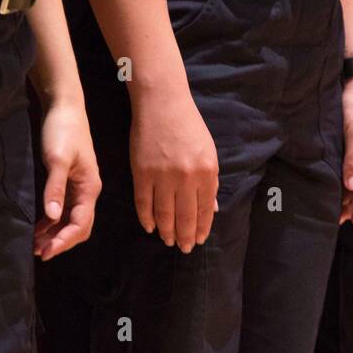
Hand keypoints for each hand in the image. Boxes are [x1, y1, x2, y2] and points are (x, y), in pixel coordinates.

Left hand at [34, 98, 101, 259]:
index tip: (45, 252)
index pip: (81, 224)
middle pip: (79, 226)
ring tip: (34, 245)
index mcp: (89, 187)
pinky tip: (37, 228)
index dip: (64, 241)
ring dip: (54, 234)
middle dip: (60, 241)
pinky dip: (51, 222)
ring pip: (69, 220)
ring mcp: (78, 187)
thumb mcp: (56, 159)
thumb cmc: (62, 130)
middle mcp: (87, 191)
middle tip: (37, 252)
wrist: (63, 107)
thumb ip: (55, 189)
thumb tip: (53, 217)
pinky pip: (62, 210)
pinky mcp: (68, 182)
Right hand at [129, 87, 217, 252]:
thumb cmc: (189, 125)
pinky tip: (150, 227)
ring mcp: (162, 176)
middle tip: (184, 249)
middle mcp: (186, 177)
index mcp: (206, 172)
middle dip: (185, 236)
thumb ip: (209, 181)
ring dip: (167, 231)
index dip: (201, 227)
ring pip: (164, 213)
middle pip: (185, 216)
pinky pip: (144, 203)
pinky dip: (146, 218)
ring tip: (168, 241)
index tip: (198, 240)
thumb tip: (211, 209)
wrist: (162, 103)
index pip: (204, 209)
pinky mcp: (141, 173)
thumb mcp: (208, 152)